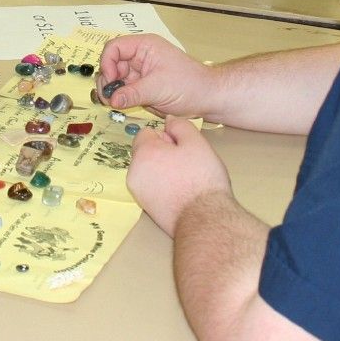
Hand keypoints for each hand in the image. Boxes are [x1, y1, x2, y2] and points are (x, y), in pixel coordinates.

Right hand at [96, 34, 212, 116]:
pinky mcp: (142, 86)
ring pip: (116, 79)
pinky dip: (119, 98)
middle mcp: (140, 57)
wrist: (207, 98)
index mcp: (145, 46)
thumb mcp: (158, 88)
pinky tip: (121, 105)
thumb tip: (112, 99)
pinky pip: (124, 90)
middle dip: (108, 81)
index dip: (107, 63)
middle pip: (112, 64)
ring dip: (112, 91)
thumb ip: (133, 93)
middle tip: (108, 98)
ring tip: (114, 104)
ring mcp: (140, 72)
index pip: (114, 48)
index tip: (111, 81)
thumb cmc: (190, 85)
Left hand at [127, 116, 231, 236]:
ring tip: (184, 180)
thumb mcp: (197, 143)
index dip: (165, 137)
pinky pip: (150, 186)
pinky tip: (180, 192)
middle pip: (145, 152)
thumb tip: (169, 121)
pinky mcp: (145, 207)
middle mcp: (134, 172)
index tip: (180, 148)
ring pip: (148, 170)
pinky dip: (162, 186)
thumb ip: (180, 126)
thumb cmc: (202, 180)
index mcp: (144, 153)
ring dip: (162, 170)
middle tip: (185, 164)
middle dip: (162, 153)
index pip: (146, 133)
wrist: (205, 220)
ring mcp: (138, 191)